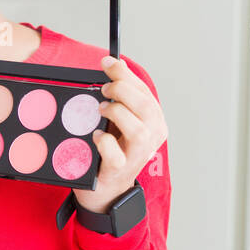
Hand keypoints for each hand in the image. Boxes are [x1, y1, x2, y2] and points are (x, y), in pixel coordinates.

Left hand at [72, 56, 167, 213]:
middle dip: (123, 90)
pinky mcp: (119, 170)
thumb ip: (120, 94)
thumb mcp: (119, 118)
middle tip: (104, 89)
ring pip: (138, 129)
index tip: (107, 62)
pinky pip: (115, 154)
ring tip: (101, 109)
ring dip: (117, 113)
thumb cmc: (114, 148)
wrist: (107, 187)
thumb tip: (114, 63)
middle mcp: (152, 138)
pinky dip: (104, 141)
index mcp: (154, 121)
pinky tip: (95, 135)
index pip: (144, 92)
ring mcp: (138, 156)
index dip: (125, 74)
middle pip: (146, 107)